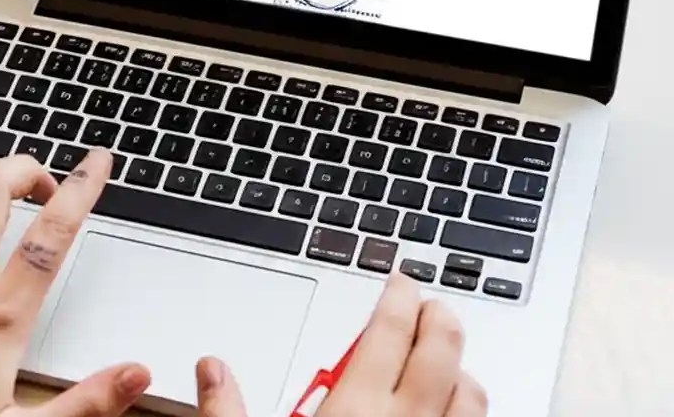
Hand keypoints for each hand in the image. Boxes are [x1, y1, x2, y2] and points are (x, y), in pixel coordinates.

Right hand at [194, 272, 486, 415]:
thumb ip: (227, 412)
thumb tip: (212, 369)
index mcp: (354, 415)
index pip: (387, 334)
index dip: (398, 299)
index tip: (399, 282)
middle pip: (441, 354)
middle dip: (440, 319)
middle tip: (430, 304)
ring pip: (471, 398)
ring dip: (461, 368)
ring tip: (445, 359)